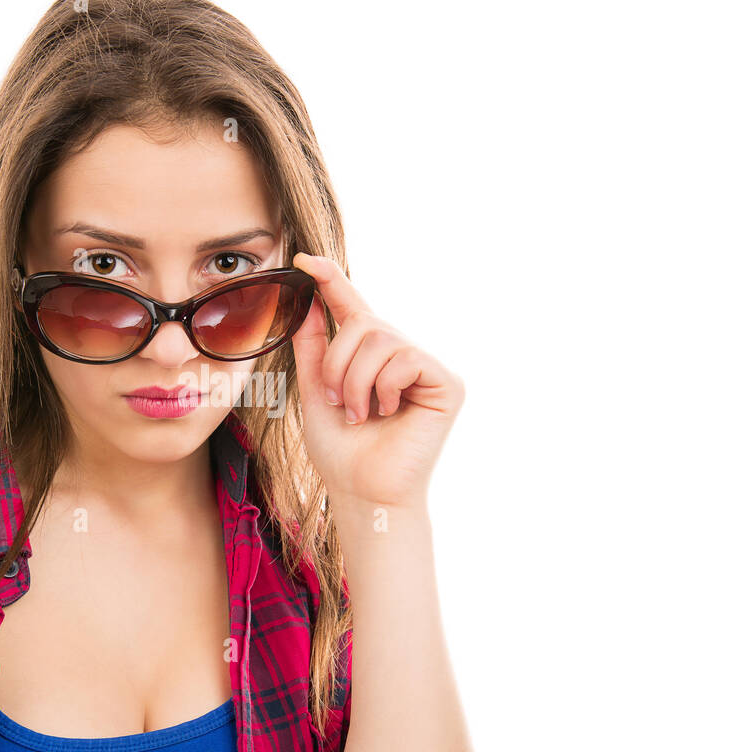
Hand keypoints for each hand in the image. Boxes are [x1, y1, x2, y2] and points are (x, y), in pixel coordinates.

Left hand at [289, 252, 465, 508]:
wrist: (362, 492)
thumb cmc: (341, 451)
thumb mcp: (316, 391)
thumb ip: (313, 346)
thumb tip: (309, 299)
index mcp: (371, 358)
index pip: (352, 308)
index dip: (331, 281)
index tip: (304, 260)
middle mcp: (402, 356)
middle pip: (363, 323)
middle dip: (337, 361)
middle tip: (338, 401)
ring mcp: (426, 368)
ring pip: (381, 338)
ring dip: (356, 379)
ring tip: (361, 413)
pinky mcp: (446, 383)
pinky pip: (405, 357)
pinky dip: (383, 386)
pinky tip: (387, 413)